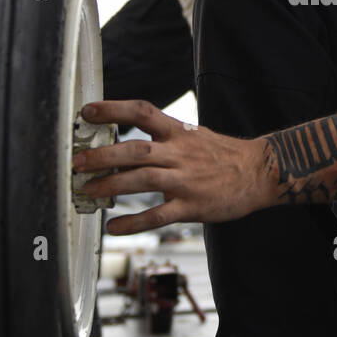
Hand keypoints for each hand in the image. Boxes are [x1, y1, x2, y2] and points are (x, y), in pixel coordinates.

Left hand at [71, 100, 270, 232]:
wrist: (260, 172)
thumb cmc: (225, 155)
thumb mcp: (195, 136)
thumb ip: (164, 140)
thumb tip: (128, 147)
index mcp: (179, 132)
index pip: (142, 112)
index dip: (113, 109)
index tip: (87, 111)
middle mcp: (179, 153)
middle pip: (135, 149)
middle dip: (102, 154)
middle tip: (77, 161)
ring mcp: (185, 180)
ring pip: (142, 180)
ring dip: (111, 184)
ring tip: (87, 189)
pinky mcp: (192, 206)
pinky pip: (158, 215)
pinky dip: (133, 223)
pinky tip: (113, 227)